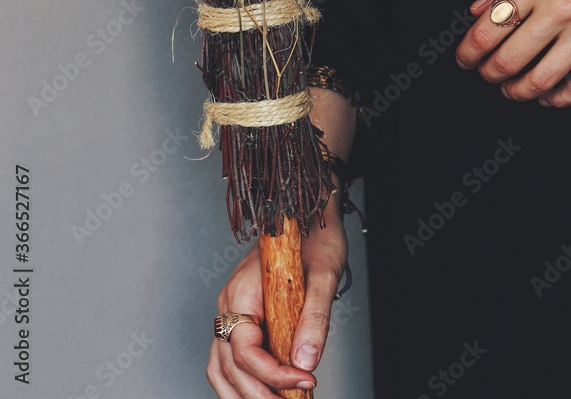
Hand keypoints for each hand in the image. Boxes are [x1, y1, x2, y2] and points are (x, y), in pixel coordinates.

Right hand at [206, 202, 347, 396]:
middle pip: (228, 367)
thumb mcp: (324, 273)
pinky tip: (267, 393)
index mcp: (242, 291)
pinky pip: (229, 360)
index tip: (307, 382)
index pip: (246, 350)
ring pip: (221, 368)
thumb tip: (306, 363)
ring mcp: (231, 311)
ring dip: (244, 395)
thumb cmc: (315, 237)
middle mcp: (229, 304)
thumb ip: (314, 317)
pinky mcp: (242, 316)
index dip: (273, 375)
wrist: (308, 214)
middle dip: (258, 395)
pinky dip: (241, 384)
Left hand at [454, 0, 570, 106]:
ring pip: (542, 79)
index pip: (488, 29)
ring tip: (511, 90)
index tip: (464, 57)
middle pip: (508, 59)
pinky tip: (551, 97)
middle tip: (483, 73)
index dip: (468, 51)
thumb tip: (481, 5)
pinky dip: (561, 98)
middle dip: (488, 73)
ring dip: (519, 91)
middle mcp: (560, 7)